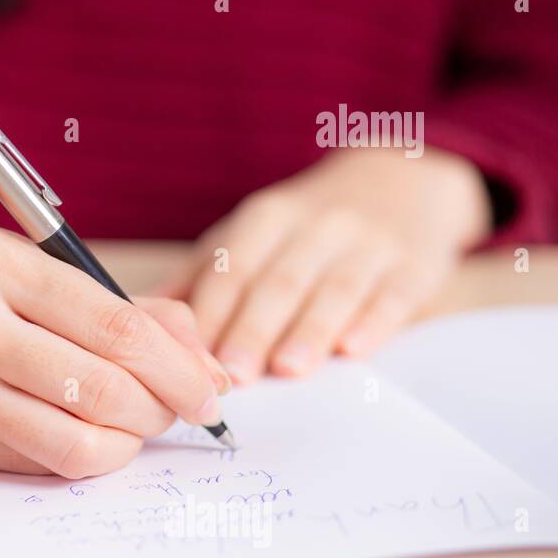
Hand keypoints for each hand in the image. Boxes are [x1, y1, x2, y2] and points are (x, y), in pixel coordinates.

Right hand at [0, 227, 229, 477]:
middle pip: (104, 389)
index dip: (179, 366)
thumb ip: (117, 305)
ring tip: (133, 425)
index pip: (116, 326)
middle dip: (162, 410)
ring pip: (75, 443)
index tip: (211, 389)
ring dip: (127, 443)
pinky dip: (82, 457)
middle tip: (178, 411)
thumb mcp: (29, 267)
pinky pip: (37, 465)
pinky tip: (86, 436)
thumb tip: (202, 363)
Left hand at [160, 147, 490, 383]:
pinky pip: (393, 294)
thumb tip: (141, 316)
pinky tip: (354, 349)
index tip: (189, 358)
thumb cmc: (306, 227)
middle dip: (252, 329)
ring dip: (309, 330)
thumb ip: (203, 275)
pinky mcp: (416, 265)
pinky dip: (374, 322)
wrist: (401, 180)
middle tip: (232, 376)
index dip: (211, 313)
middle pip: (278, 282)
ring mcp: (369, 243)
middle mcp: (316, 225)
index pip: (232, 267)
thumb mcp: (252, 233)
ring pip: (334, 288)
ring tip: (287, 370)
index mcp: (266, 218)